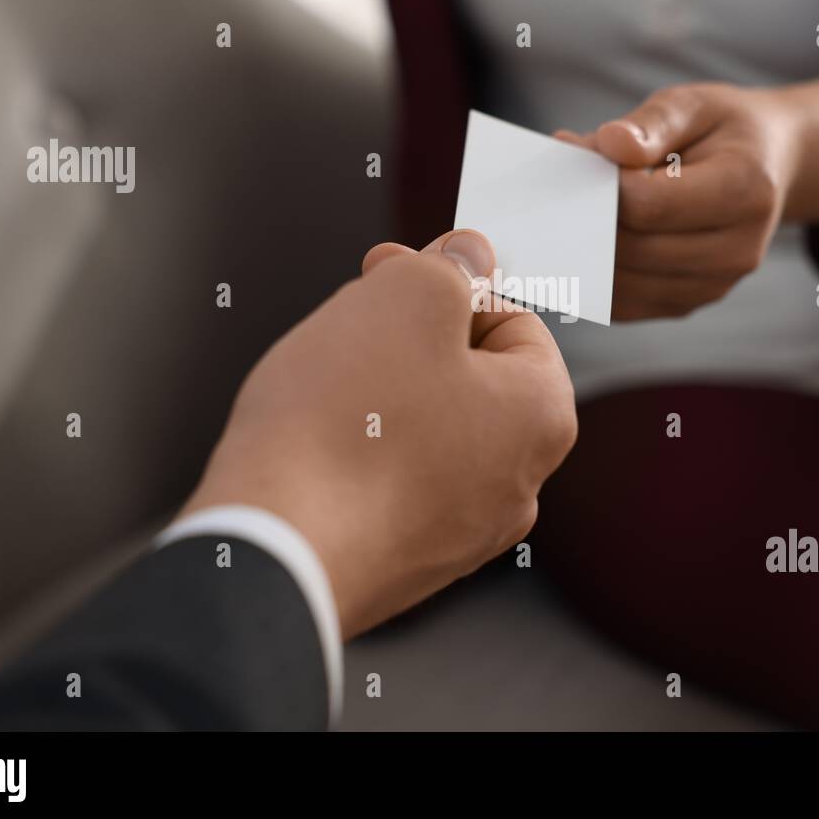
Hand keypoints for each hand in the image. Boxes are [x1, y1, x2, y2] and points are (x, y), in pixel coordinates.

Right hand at [178, 230, 576, 638]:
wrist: (276, 552)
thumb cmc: (346, 426)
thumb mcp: (408, 298)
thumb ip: (451, 266)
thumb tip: (470, 256)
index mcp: (542, 417)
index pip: (515, 321)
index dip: (448, 285)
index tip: (391, 272)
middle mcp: (518, 484)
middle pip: (471, 376)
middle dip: (411, 334)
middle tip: (352, 314)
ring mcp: (463, 533)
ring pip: (428, 429)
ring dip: (381, 390)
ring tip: (324, 380)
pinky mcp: (406, 562)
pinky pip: (393, 483)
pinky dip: (360, 452)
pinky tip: (315, 442)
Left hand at [557, 82, 802, 320]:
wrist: (769, 166)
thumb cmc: (725, 130)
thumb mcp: (694, 105)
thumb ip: (650, 124)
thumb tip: (609, 144)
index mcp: (747, 190)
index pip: (650, 204)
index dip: (604, 182)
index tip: (584, 151)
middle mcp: (738, 249)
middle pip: (633, 247)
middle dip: (589, 214)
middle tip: (570, 176)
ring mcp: (715, 285)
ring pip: (621, 282)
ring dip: (587, 244)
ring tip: (584, 202)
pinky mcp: (688, 304)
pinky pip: (622, 303)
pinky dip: (596, 271)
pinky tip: (591, 234)